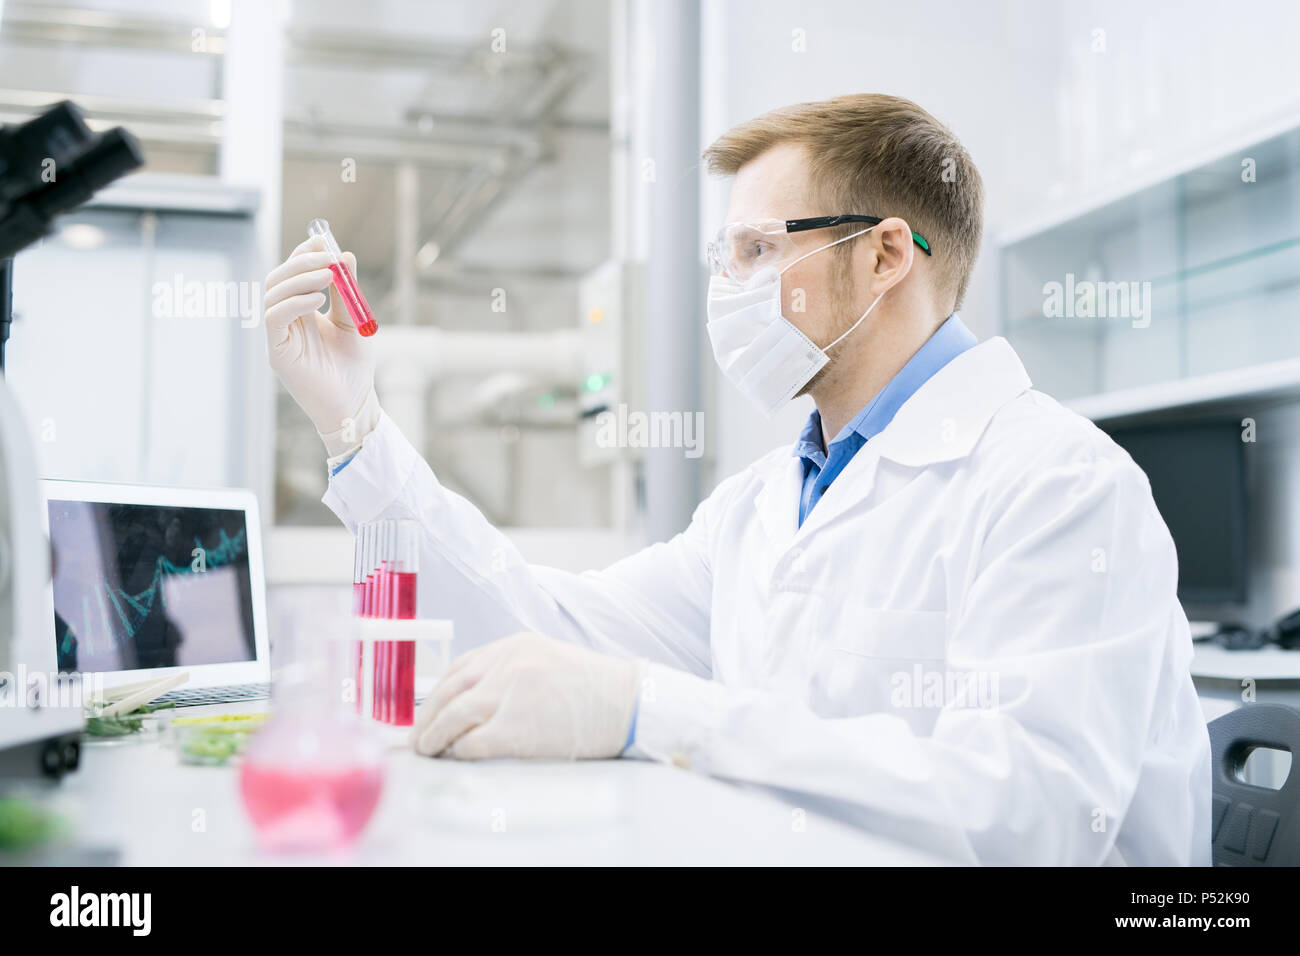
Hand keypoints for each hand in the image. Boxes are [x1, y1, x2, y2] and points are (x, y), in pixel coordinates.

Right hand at [263, 235, 378, 459]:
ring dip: (299, 279)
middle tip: (327, 257)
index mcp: (301, 311)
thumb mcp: (354, 320)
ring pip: (272, 294)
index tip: (322, 241)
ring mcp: (279, 336)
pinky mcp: (277, 352)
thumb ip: (347, 291)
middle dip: (300, 263)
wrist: (355, 401)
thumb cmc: (354, 366)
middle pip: (278, 279)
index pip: (292, 273)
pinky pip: (274, 318)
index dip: (303, 254)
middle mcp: (286, 321)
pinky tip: (317, 300)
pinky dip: (294, 302)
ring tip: (328, 276)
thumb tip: (345, 255)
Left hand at [411, 633, 640, 759]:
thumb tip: (473, 701)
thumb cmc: (596, 690)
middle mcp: (508, 663)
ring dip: (434, 737)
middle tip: (418, 737)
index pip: (461, 668)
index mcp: (515, 646)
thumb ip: (512, 672)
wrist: (630, 704)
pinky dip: (458, 752)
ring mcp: (511, 694)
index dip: (437, 693)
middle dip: (427, 716)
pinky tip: (456, 757)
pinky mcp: (516, 727)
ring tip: (429, 750)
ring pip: (453, 716)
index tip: (427, 710)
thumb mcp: (549, 662)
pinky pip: (471, 742)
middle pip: (449, 691)